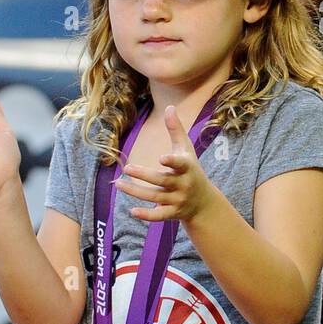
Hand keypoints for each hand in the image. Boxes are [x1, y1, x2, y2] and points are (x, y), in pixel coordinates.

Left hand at [115, 106, 217, 222]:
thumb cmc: (191, 169)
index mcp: (187, 168)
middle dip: (144, 176)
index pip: (180, 164)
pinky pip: (159, 216)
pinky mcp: (172, 213)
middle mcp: (183, 184)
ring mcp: (177, 200)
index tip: (162, 159)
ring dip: (136, 192)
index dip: (172, 162)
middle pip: (162, 181)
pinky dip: (147, 214)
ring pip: (155, 197)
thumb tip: (170, 106)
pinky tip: (132, 210)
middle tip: (127, 168)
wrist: (204, 202)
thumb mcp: (186, 150)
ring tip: (118, 184)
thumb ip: (176, 130)